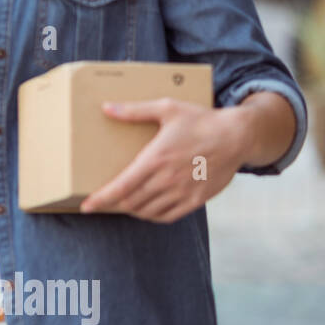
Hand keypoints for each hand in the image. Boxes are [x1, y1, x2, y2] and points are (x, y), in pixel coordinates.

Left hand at [78, 98, 247, 222]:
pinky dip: (151, 216)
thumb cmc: (200, 120)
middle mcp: (167, 179)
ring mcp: (183, 192)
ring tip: (121, 204)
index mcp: (156, 158)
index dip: (101, 199)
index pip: (121, 186)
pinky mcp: (196, 200)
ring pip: (147, 212)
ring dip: (130, 210)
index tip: (86, 206)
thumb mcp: (167, 109)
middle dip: (112, 205)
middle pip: (130, 202)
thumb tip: (106, 107)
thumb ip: (134, 110)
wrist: (238, 137)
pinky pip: (167, 216)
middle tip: (102, 202)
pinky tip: (145, 210)